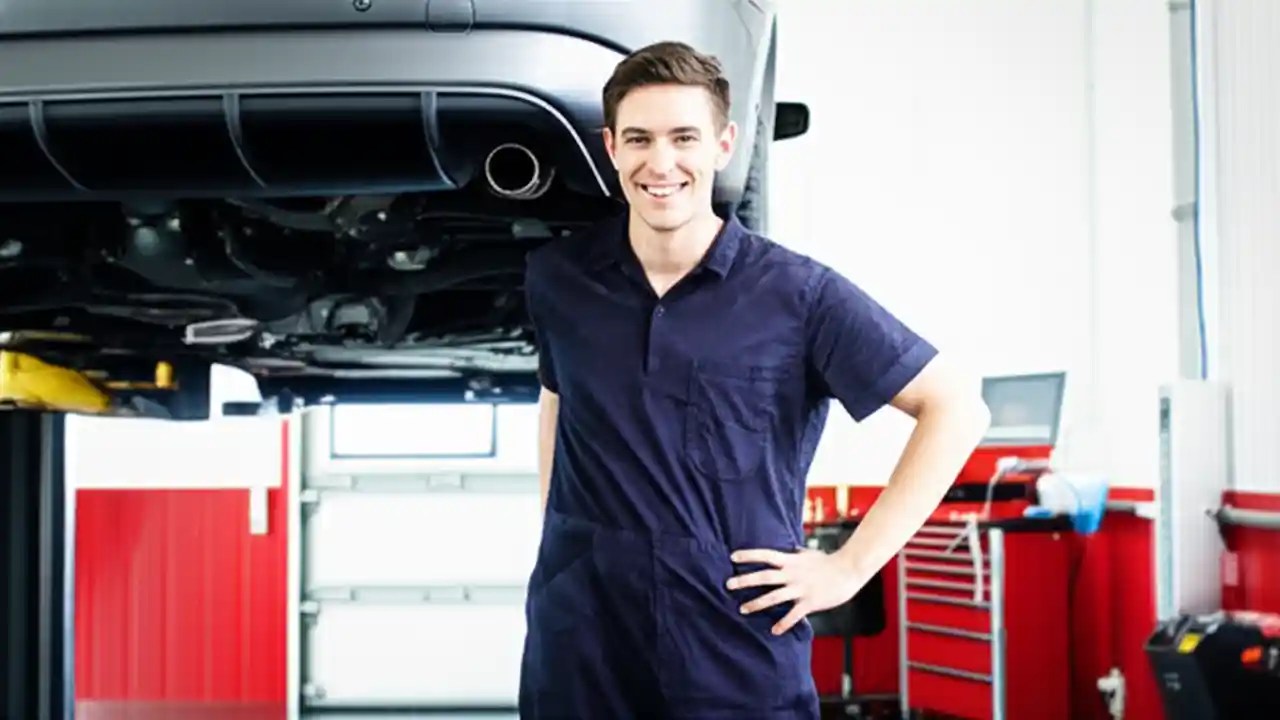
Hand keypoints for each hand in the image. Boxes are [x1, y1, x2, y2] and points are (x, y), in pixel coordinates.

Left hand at [726, 547, 865, 635]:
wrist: (848, 571)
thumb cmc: (829, 561)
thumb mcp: (809, 554)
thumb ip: (798, 553)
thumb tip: (792, 549)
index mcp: (791, 561)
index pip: (765, 555)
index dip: (749, 555)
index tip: (732, 557)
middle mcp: (792, 574)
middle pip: (764, 576)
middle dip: (745, 581)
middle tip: (728, 585)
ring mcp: (800, 589)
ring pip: (774, 597)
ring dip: (757, 604)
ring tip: (742, 609)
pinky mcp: (809, 602)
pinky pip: (793, 615)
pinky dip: (783, 623)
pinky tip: (774, 631)